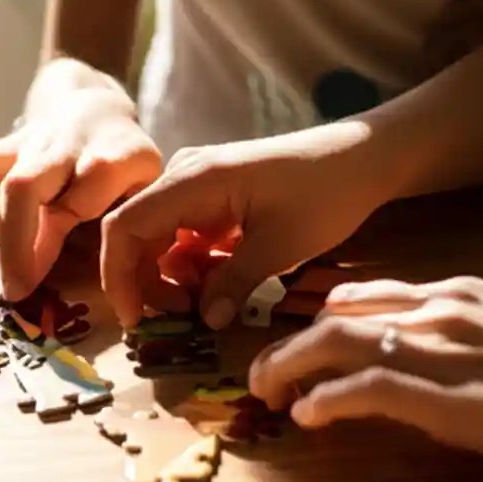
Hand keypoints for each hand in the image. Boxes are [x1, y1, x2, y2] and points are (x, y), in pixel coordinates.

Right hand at [0, 87, 159, 299]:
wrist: (94, 107)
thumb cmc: (122, 166)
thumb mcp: (143, 189)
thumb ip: (119, 222)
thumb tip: (92, 273)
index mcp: (112, 155)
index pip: (93, 181)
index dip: (68, 225)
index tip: (43, 275)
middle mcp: (60, 147)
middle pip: (25, 184)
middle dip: (14, 241)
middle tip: (14, 290)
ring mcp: (19, 145)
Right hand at [101, 121, 384, 328]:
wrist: (362, 159)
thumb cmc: (325, 195)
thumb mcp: (279, 247)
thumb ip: (233, 283)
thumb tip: (205, 322)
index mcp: (193, 180)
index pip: (126, 228)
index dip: (120, 277)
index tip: (136, 320)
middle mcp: (184, 176)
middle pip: (136, 235)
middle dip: (148, 283)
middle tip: (180, 319)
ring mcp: (197, 184)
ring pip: (159, 238)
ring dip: (173, 277)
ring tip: (207, 305)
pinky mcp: (212, 196)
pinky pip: (184, 235)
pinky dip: (194, 266)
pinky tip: (221, 284)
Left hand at [249, 276, 482, 481]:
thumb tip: (467, 336)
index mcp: (464, 293)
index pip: (372, 296)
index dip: (327, 318)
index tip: (306, 337)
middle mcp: (441, 311)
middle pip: (338, 317)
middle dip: (290, 343)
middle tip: (264, 371)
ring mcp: (439, 352)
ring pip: (337, 345)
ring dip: (290, 368)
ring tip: (266, 392)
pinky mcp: (443, 400)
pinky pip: (363, 391)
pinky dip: (326, 400)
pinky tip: (307, 417)